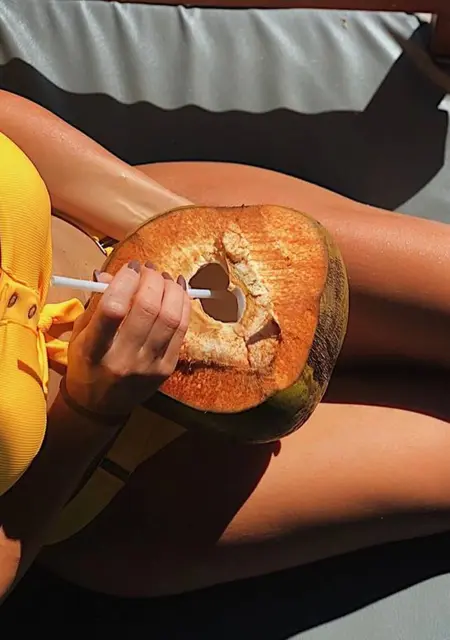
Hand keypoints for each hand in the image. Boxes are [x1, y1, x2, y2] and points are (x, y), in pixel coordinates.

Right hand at [64, 260, 189, 417]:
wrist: (101, 405)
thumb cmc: (87, 363)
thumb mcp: (80, 334)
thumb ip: (96, 302)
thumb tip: (110, 272)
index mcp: (94, 350)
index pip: (113, 309)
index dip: (126, 281)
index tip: (131, 267)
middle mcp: (123, 359)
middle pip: (148, 309)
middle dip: (152, 280)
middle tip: (150, 270)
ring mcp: (148, 366)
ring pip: (170, 317)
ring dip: (171, 289)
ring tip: (164, 278)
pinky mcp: (166, 369)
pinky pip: (181, 329)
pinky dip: (183, 304)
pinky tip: (178, 291)